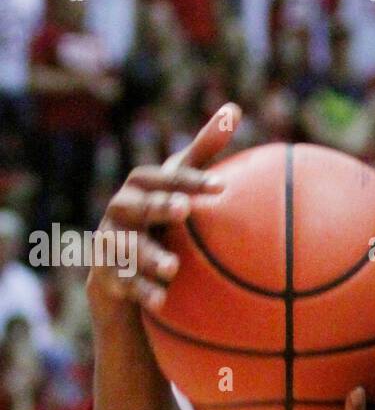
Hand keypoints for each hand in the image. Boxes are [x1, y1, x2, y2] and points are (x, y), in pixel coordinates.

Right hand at [87, 103, 240, 315]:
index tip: (222, 187)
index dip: (188, 179)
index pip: (161, 176)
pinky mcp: (106, 276)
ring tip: (173, 268)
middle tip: (185, 210)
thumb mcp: (181, 185)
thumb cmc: (161, 215)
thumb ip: (203, 150)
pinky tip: (162, 301)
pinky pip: (121, 284)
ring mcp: (110, 244)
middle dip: (158, 206)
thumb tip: (234, 108)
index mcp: (140, 188)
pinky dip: (140, 292)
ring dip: (148, 256)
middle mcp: (119, 212)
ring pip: (125, 248)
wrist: (123, 264)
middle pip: (136, 206)